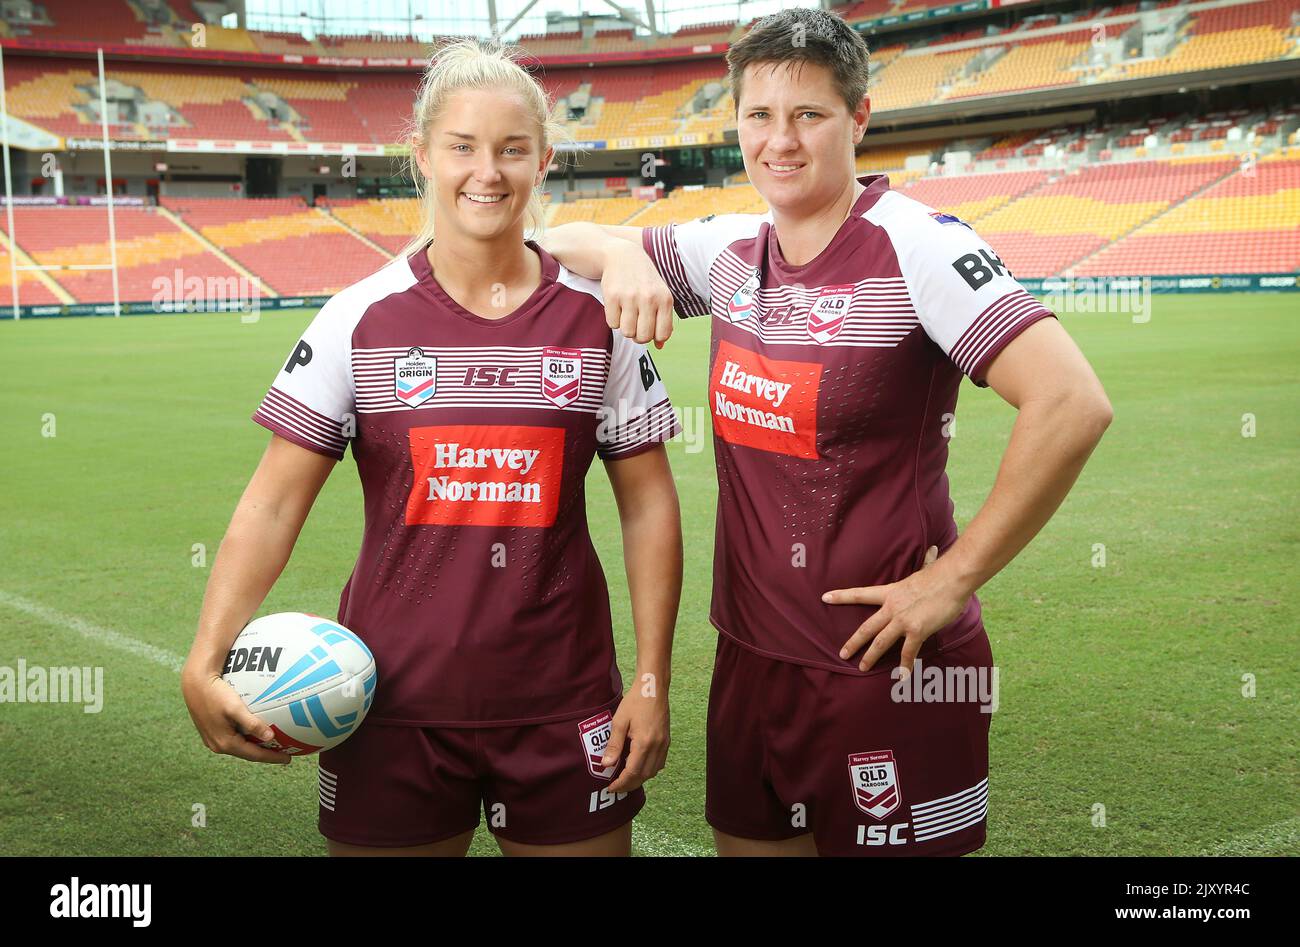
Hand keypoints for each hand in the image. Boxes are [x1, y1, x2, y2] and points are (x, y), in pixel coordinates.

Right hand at [181, 665, 291, 763]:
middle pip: (247, 753)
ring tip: (273, 745)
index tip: (288, 758)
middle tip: (284, 752)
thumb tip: (270, 737)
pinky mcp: (211, 731)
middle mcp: (217, 745)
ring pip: (240, 746)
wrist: (195, 683)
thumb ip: (252, 724)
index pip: (254, 755)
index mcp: (225, 743)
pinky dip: (247, 739)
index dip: (272, 757)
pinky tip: (255, 733)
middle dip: (266, 754)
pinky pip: (233, 738)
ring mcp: (213, 739)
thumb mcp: (235, 708)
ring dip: (256, 747)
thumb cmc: (216, 694)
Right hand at [602, 242, 674, 348]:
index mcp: (665, 299)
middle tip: (636, 324)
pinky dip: (614, 319)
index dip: (655, 337)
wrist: (622, 255)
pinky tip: (617, 306)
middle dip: (638, 336)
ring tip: (627, 314)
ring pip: (627, 332)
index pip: (662, 334)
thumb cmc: (644, 280)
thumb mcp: (660, 296)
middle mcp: (648, 298)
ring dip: (626, 327)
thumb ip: (663, 320)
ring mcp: (629, 296)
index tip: (650, 328)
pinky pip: (612, 324)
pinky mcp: (612, 296)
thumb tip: (660, 346)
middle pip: (643, 337)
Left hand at [603, 686, 669, 793]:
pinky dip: (649, 770)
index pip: (632, 772)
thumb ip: (614, 744)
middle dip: (630, 785)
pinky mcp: (666, 741)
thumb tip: (606, 765)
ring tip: (625, 779)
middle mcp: (657, 746)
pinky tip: (639, 767)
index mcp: (644, 743)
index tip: (611, 787)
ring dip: (640, 779)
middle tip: (616, 787)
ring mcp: (664, 744)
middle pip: (644, 775)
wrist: (653, 688)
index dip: (621, 783)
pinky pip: (659, 763)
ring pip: (653, 771)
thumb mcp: (619, 721)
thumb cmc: (635, 701)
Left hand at [822, 546, 971, 673]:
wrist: (952, 579)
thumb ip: (922, 567)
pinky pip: (908, 652)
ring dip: (871, 656)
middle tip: (842, 654)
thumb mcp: (923, 571)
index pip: (860, 594)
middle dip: (853, 642)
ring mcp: (903, 620)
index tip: (825, 598)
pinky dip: (905, 665)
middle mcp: (892, 607)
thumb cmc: (941, 574)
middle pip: (866, 627)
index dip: (842, 596)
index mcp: (890, 592)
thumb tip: (932, 552)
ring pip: (881, 642)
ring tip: (862, 667)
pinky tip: (902, 676)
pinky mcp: (917, 630)